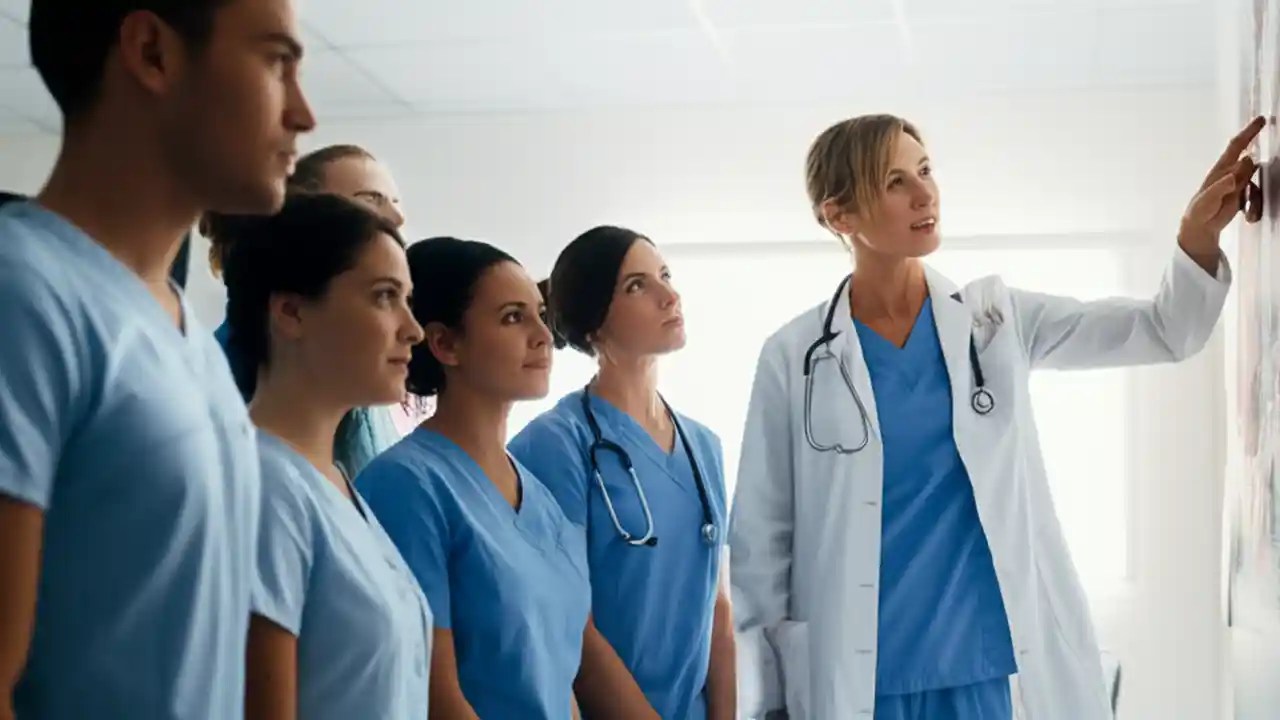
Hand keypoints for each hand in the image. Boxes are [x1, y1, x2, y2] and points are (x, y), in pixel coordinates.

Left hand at [1180, 116, 1265, 255]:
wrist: (1200, 227)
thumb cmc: (1199, 211)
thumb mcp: (1208, 199)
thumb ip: (1223, 185)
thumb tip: (1237, 172)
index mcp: (1221, 169)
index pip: (1236, 146)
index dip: (1249, 132)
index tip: (1261, 120)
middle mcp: (1231, 173)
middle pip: (1250, 161)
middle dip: (1257, 162)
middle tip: (1265, 159)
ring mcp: (1238, 184)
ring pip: (1256, 180)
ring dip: (1255, 195)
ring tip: (1247, 210)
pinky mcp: (1243, 195)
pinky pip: (1256, 195)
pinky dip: (1255, 205)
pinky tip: (1248, 216)